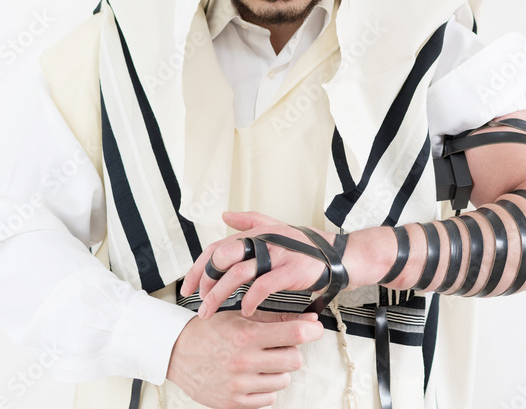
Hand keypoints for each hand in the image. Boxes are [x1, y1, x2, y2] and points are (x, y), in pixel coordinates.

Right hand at [167, 309, 322, 408]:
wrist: (176, 353)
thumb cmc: (209, 331)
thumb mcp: (240, 316)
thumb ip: (276, 318)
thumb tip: (310, 320)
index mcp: (246, 336)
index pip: (295, 335)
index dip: (312, 331)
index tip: (315, 329)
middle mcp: (244, 362)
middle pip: (294, 360)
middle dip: (290, 351)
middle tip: (277, 346)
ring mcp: (239, 385)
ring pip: (284, 380)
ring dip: (278, 371)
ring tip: (261, 361)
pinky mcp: (233, 403)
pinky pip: (269, 398)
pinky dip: (266, 387)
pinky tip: (253, 376)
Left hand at [180, 210, 335, 317]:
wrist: (336, 255)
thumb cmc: (304, 245)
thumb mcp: (275, 227)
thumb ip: (249, 221)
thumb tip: (225, 214)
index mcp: (255, 233)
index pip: (216, 247)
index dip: (199, 267)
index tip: (189, 287)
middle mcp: (263, 241)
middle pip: (222, 257)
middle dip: (205, 281)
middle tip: (200, 301)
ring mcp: (277, 255)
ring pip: (238, 273)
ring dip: (220, 295)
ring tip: (210, 311)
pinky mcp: (291, 270)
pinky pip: (264, 286)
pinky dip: (251, 300)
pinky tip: (246, 311)